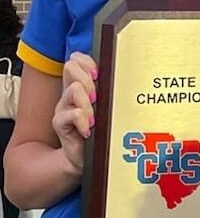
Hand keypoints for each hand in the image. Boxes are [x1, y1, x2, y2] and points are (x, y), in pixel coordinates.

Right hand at [52, 51, 97, 173]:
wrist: (82, 157)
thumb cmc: (98, 131)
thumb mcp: (105, 108)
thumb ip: (108, 92)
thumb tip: (121, 75)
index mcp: (80, 86)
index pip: (76, 59)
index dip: (87, 62)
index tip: (99, 75)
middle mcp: (69, 94)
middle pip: (70, 66)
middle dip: (88, 79)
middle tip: (96, 98)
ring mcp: (63, 107)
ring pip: (74, 89)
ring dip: (88, 102)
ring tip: (93, 118)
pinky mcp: (60, 124)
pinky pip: (71, 114)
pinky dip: (83, 121)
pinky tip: (88, 130)